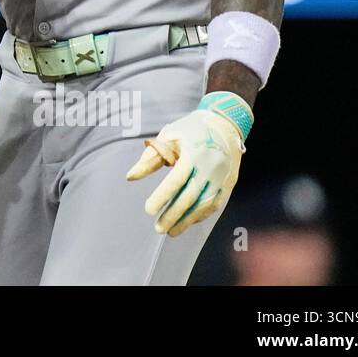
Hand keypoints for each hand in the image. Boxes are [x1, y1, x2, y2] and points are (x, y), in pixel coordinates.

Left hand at [125, 108, 243, 235]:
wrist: (225, 125)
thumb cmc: (190, 130)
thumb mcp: (168, 137)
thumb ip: (150, 158)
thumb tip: (129, 177)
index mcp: (194, 153)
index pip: (177, 179)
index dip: (163, 196)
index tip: (148, 210)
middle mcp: (211, 167)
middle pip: (191, 196)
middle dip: (174, 214)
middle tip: (158, 228)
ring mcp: (222, 177)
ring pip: (204, 204)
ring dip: (187, 220)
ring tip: (171, 231)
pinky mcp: (228, 184)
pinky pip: (215, 204)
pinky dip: (200, 215)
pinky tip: (187, 222)